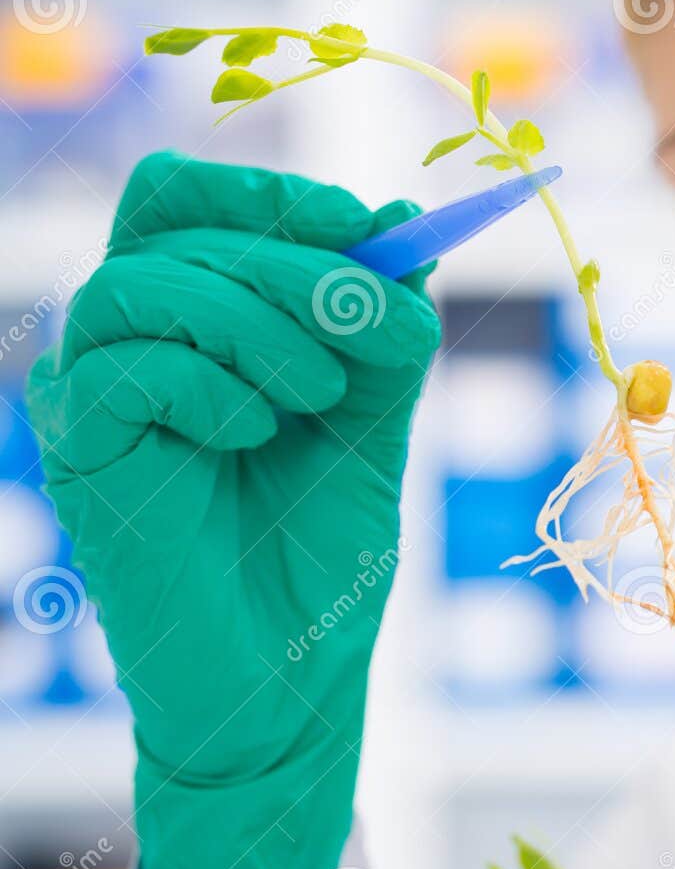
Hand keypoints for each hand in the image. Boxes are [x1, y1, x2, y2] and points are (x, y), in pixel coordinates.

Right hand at [25, 150, 440, 868]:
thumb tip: (403, 221)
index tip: (365, 226)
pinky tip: (254, 438)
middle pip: (169, 222)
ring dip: (256, 323)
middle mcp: (130, 342)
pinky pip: (121, 368)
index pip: (188, 197)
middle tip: (370, 323)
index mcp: (193, 318)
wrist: (289, 675)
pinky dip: (210, 387)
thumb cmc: (320, 550)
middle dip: (291, 260)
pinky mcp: (77, 450)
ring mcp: (92, 393)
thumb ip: (382, 327)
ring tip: (317, 399)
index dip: (273, 193)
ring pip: (140, 283)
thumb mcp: (373, 416)